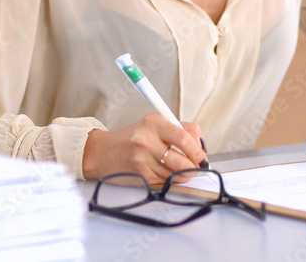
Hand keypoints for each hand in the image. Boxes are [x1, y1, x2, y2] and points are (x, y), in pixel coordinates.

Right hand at [82, 113, 208, 181]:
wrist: (102, 152)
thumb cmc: (131, 139)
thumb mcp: (153, 125)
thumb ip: (179, 130)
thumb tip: (201, 146)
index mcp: (154, 123)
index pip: (185, 137)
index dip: (198, 149)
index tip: (202, 156)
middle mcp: (147, 140)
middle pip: (183, 159)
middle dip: (195, 166)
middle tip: (198, 166)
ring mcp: (143, 159)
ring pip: (176, 173)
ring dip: (184, 175)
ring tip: (181, 170)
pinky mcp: (141, 175)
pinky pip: (165, 182)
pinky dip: (170, 180)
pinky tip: (165, 174)